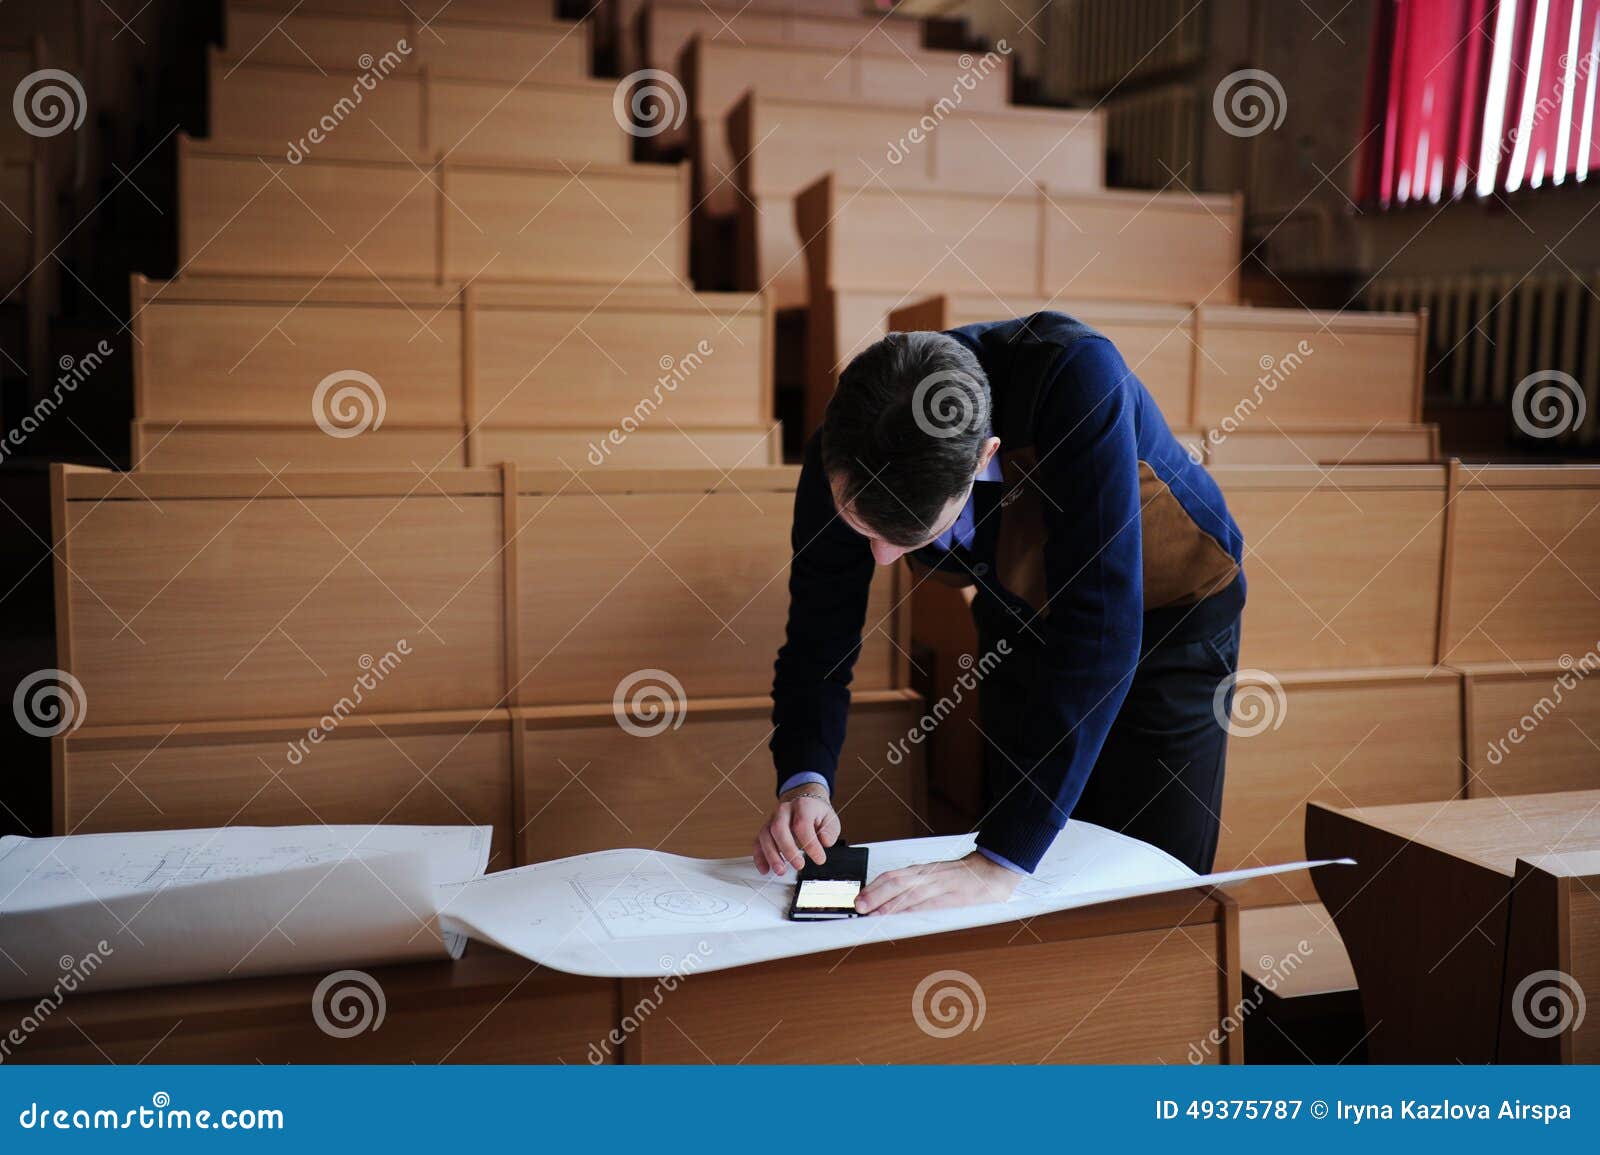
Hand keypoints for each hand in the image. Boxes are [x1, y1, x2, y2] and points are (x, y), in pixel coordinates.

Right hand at [753, 786, 840, 875]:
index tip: (819, 859)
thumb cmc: (816, 813)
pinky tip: (765, 869)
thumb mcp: (830, 819)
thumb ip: (829, 832)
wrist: (804, 801)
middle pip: (779, 828)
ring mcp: (772, 819)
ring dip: (771, 855)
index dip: (810, 844)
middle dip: (787, 849)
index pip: (802, 824)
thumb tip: (824, 841)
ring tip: (781, 871)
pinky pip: (757, 842)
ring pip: (765, 835)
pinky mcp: (766, 829)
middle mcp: (784, 810)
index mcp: (802, 805)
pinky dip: (759, 857)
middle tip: (799, 865)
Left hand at [855, 851, 1021, 914]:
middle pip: (896, 882)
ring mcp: (940, 886)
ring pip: (910, 893)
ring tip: (873, 914)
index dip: (874, 887)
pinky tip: (903, 918)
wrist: (993, 870)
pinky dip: (914, 911)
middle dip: (875, 895)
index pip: (892, 875)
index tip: (859, 898)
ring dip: (889, 905)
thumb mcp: (935, 877)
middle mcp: (928, 876)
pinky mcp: (954, 898)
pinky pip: (930, 905)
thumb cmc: (963, 876)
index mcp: (922, 871)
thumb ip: (915, 886)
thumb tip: (889, 901)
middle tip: (859, 906)